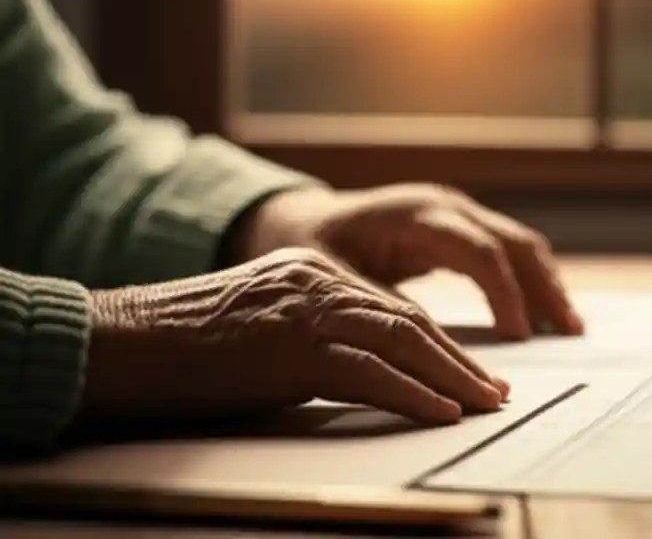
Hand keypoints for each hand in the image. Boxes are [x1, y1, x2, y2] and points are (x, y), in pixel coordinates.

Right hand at [82, 248, 506, 423]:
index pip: (395, 309)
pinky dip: (413, 395)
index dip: (438, 345)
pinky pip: (371, 373)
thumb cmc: (187, 343)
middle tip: (494, 392)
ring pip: (403, 341)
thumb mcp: (265, 322)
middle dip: (458, 362)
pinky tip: (441, 413)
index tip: (468, 373)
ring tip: (483, 406)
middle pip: (410, 323)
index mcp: (315, 271)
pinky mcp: (295, 347)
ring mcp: (309, 310)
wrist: (125, 341)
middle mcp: (320, 281)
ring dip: (451, 379)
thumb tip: (367, 369)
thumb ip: (316, 332)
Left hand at [234, 184, 582, 339]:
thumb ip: (382, 305)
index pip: (479, 251)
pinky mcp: (461, 229)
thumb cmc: (311, 249)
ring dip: (547, 285)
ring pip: (520, 245)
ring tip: (570, 329)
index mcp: (416, 213)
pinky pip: (508, 252)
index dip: (505, 294)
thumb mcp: (335, 280)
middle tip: (570, 333)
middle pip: (514, 242)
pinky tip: (545, 315)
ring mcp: (458, 213)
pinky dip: (531, 282)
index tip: (520, 337)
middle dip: (545, 288)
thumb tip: (427, 344)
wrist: (303, 221)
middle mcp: (446, 206)